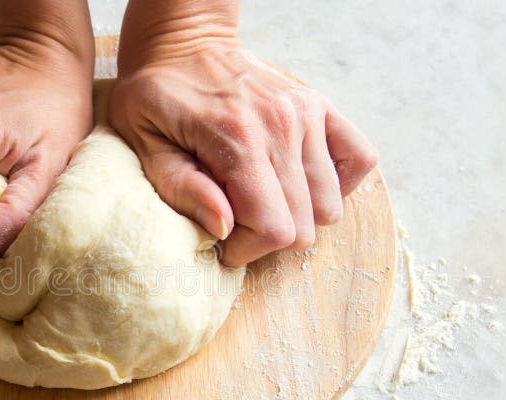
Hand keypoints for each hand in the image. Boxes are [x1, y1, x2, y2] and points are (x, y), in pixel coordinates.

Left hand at [111, 25, 376, 265]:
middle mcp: (282, 127)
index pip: (273, 229)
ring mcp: (306, 114)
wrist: (182, 43)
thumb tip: (223, 229)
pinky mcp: (319, 107)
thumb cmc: (156, 98)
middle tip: (237, 219)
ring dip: (297, 216)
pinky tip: (300, 183)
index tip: (223, 240)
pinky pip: (359, 159)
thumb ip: (184, 190)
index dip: (247, 250)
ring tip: (262, 199)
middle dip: (266, 238)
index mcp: (237, 140)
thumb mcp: (146, 146)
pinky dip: (337, 184)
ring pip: (328, 205)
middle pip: (303, 226)